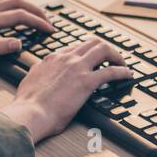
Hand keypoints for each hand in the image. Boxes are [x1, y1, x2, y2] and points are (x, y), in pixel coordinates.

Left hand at [0, 0, 55, 72]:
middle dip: (35, 10)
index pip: (19, 16)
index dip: (37, 22)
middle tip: (48, 21)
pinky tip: (13, 16)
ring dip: (24, 5)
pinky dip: (12, 6)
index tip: (50, 30)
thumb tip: (19, 43)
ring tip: (35, 16)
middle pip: (16, 2)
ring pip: (7, 0)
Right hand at [2, 39, 134, 142]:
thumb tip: (39, 71)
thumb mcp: (30, 80)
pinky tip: (128, 75)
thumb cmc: (28, 104)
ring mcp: (77, 68)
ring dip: (116, 56)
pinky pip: (111, 72)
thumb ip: (39, 72)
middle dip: (106, 49)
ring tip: (122, 64)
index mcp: (53, 58)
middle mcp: (66, 58)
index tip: (94, 58)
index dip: (88, 52)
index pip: (76, 47)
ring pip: (104, 50)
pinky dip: (122, 72)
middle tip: (112, 58)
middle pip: (93, 43)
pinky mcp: (86, 82)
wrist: (29, 114)